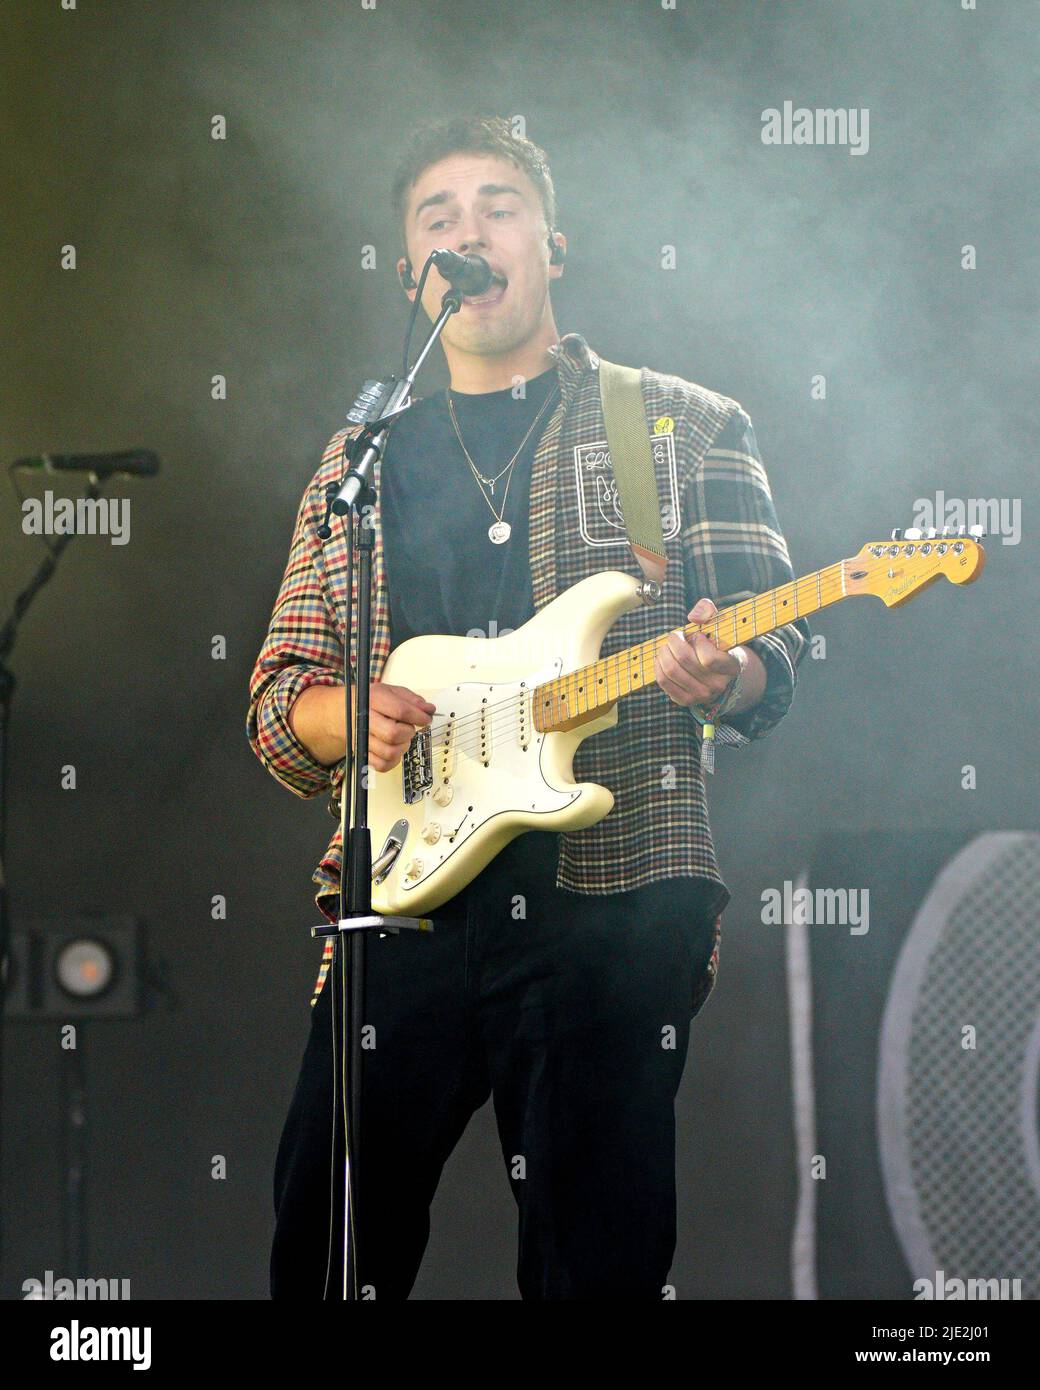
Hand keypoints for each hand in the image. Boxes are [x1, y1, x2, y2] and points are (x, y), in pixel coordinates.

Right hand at [288, 681, 435, 769]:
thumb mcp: (390, 691)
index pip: (401, 711)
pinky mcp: (363, 754)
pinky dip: (394, 759)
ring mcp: (362, 739)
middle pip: (394, 734)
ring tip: (401, 737)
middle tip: (409, 727)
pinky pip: (383, 765)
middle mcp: (365, 720)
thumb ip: (411, 699)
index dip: (419, 716)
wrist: (343, 712)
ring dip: (403, 746)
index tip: (426, 718)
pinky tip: (394, 747)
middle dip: (408, 732)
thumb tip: (429, 709)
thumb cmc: (371, 702)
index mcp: (373, 700)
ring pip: (390, 752)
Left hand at [653, 597, 741, 709]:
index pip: (710, 659)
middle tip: (674, 636)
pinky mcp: (685, 700)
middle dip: (674, 642)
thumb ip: (708, 611)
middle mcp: (718, 685)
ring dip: (664, 652)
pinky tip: (662, 658)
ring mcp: (701, 696)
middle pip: (684, 660)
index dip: (698, 642)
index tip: (697, 635)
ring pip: (671, 670)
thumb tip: (693, 617)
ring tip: (667, 646)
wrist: (717, 671)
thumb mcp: (718, 624)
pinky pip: (663, 681)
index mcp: (731, 667)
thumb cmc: (715, 644)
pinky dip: (658, 666)